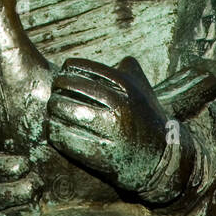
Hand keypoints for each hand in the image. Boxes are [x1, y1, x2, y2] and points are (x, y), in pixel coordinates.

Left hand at [47, 55, 170, 193]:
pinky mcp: (102, 154)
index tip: (62, 75)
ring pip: (63, 112)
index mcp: (125, 85)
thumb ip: (127, 68)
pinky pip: (66, 138)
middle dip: (56, 90)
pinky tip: (55, 129)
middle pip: (68, 88)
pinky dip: (55, 132)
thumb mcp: (142, 88)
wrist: (163, 160)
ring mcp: (110, 131)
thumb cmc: (147, 118)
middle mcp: (118, 105)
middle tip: (54, 94)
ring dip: (53, 111)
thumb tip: (114, 55)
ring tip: (52, 112)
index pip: (81, 68)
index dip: (66, 70)